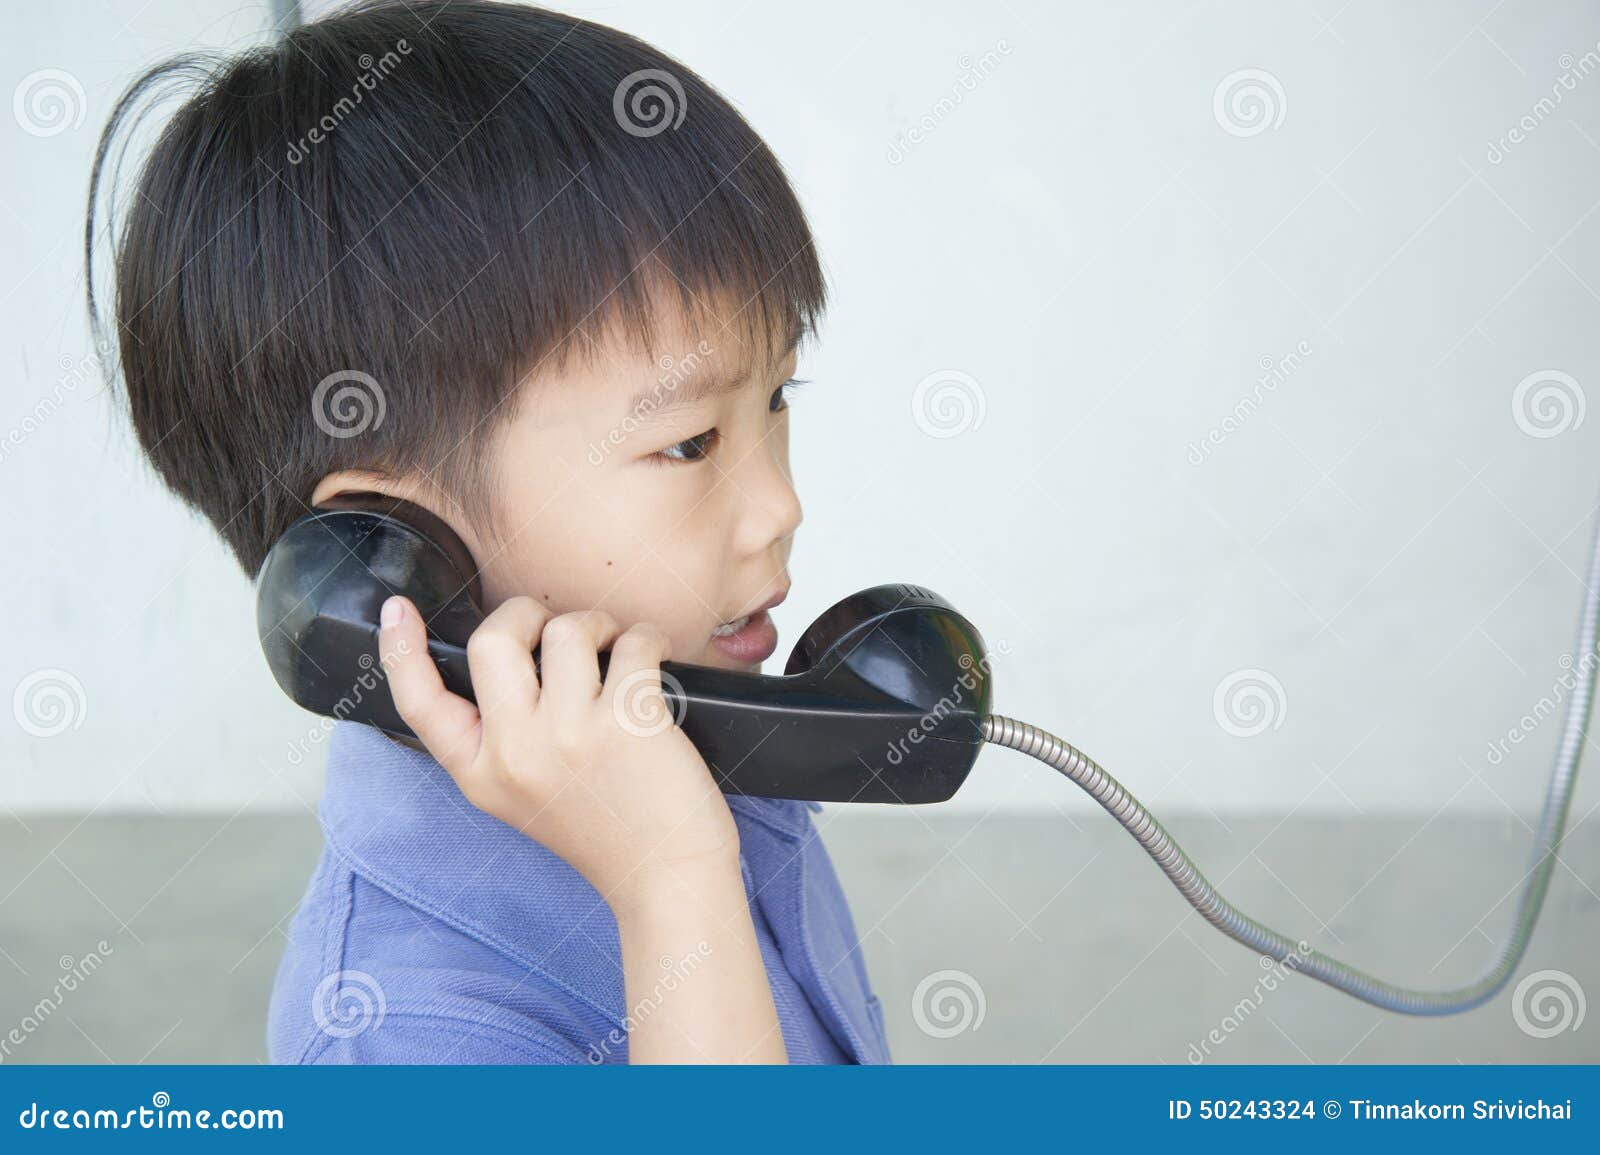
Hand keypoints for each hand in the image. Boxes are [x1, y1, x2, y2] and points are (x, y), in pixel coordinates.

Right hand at [376, 595, 740, 906]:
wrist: (666, 878)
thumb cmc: (604, 827)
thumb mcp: (522, 795)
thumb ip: (501, 737)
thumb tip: (506, 653)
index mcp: (480, 773)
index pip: (419, 703)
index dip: (398, 649)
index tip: (395, 608)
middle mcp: (515, 753)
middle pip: (492, 640)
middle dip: (526, 613)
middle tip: (559, 629)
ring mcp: (569, 737)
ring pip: (566, 629)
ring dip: (598, 623)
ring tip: (617, 646)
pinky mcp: (626, 724)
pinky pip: (633, 643)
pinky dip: (649, 639)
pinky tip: (655, 657)